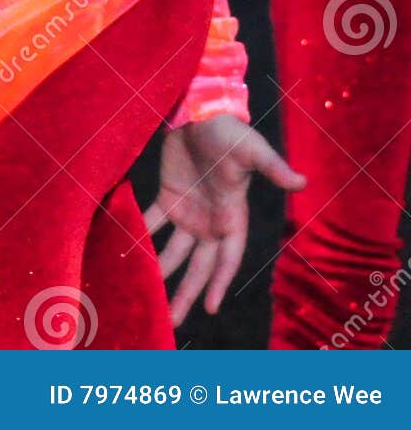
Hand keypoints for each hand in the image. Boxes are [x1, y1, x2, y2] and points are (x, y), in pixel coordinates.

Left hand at [145, 114, 304, 324]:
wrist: (200, 109)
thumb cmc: (229, 132)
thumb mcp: (251, 150)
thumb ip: (272, 168)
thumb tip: (302, 180)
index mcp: (232, 218)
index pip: (226, 259)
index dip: (219, 284)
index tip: (210, 309)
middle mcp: (210, 222)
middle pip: (199, 267)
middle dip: (188, 293)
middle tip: (171, 321)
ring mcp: (189, 211)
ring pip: (175, 251)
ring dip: (162, 271)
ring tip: (149, 297)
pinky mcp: (168, 195)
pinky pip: (154, 220)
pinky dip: (142, 235)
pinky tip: (128, 252)